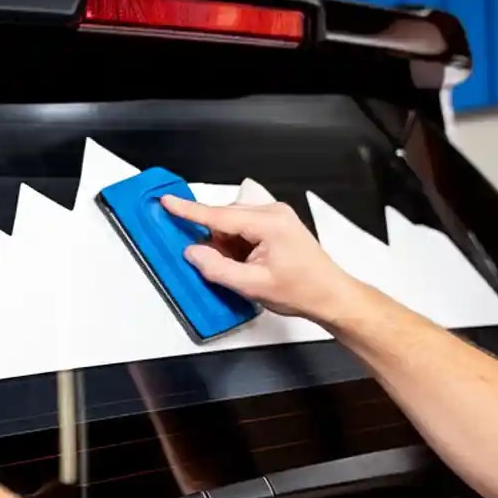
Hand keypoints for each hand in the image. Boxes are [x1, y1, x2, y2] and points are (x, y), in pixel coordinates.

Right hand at [160, 195, 365, 322]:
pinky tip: (247, 264)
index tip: (167, 201)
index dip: (190, 210)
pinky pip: (243, 229)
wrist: (331, 295)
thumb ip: (218, 268)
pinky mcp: (276, 224)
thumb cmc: (301, 291)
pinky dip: (237, 246)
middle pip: (225, 219)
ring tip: (243, 270)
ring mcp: (276, 216)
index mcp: (269, 223)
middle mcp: (273, 212)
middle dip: (214, 241)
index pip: (219, 215)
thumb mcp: (253, 285)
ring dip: (227, 246)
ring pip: (233, 225)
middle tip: (218, 268)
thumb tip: (192, 253)